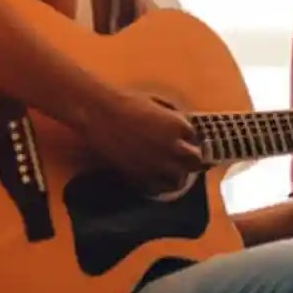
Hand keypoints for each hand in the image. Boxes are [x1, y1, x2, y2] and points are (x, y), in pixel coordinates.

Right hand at [79, 89, 203, 194]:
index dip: (186, 139)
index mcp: (178, 125)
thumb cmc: (124, 104)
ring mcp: (159, 164)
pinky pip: (159, 188)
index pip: (194, 137)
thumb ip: (168, 116)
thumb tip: (174, 123)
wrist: (98, 115)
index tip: (181, 140)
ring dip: (178, 175)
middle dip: (190, 159)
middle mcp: (173, 147)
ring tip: (170, 173)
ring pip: (180, 178)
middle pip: (195, 160)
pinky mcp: (142, 176)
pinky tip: (155, 181)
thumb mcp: (155, 103)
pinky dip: (160, 186)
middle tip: (182, 160)